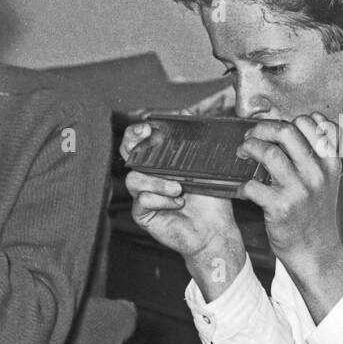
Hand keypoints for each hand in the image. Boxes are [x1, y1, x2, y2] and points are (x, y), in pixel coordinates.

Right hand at [122, 122, 243, 287]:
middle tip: (146, 136)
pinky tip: (178, 203)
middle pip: (126, 154)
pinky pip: (141, 200)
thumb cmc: (211, 200)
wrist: (216, 230)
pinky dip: (160, 199)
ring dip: (156, 181)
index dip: (136, 132)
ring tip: (179, 188)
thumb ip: (194, 143)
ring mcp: (143, 196)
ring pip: (134, 179)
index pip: (140, 143)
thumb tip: (186, 113)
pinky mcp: (143, 215)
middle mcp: (148, 177)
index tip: (146, 126)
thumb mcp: (206, 167)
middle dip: (132, 142)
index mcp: (160, 164)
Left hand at [237, 114, 342, 268]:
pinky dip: (243, 185)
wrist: (316, 250)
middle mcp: (317, 172)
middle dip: (262, 128)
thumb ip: (319, 152)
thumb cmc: (316, 213)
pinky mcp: (281, 207)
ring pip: (268, 152)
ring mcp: (299, 189)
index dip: (287, 120)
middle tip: (252, 137)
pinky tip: (245, 188)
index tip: (274, 130)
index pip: (311, 122)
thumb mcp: (328, 179)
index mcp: (330, 161)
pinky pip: (252, 184)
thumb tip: (300, 124)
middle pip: (286, 130)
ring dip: (249, 148)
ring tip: (243, 153)